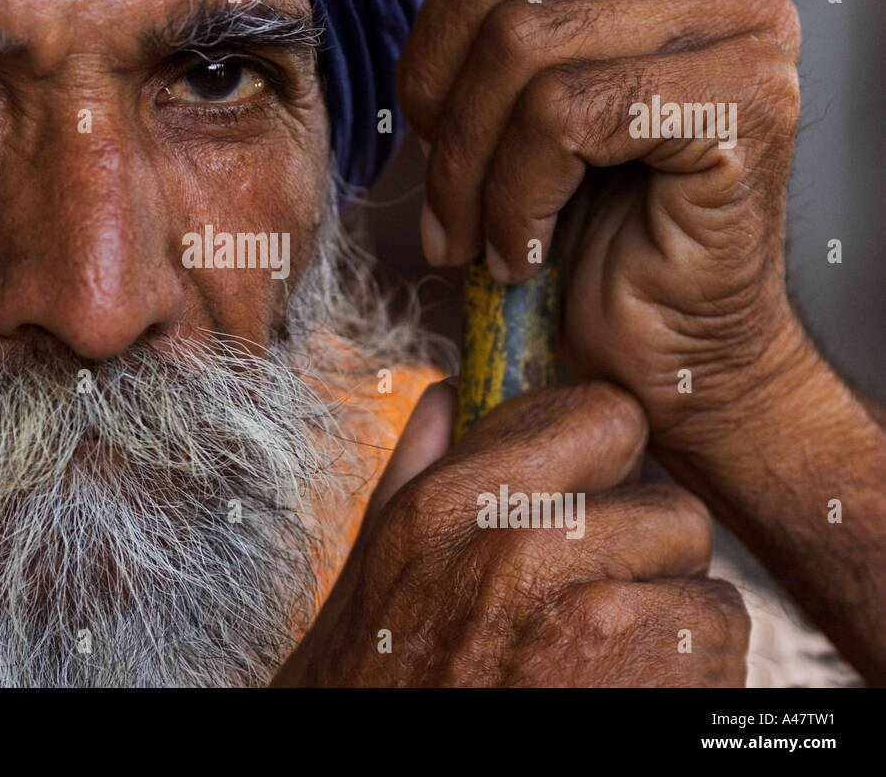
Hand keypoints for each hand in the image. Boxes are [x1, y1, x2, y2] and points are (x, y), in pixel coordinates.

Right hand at [273, 381, 748, 685]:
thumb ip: (414, 475)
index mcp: (447, 509)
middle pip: (667, 504)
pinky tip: (628, 692)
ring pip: (702, 578)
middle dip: (646, 553)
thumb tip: (448, 398)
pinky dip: (692, 676)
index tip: (598, 492)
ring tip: (613, 658)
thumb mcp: (371, 579)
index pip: (598, 414)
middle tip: (602, 598)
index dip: (609, 457)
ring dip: (672, 620)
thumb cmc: (380, 689)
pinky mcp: (647, 680)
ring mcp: (588, 617)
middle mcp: (518, 549)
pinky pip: (720, 644)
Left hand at [399, 0, 803, 447]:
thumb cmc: (585, 215)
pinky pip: (560, 118)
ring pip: (519, 43)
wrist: (661, 344)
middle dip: (433, 84)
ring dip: (463, 163)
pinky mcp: (737, 103)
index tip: (446, 35)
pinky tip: (524, 245)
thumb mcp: (511, 67)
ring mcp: (742, 24)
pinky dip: (513, 199)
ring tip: (473, 225)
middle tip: (446, 169)